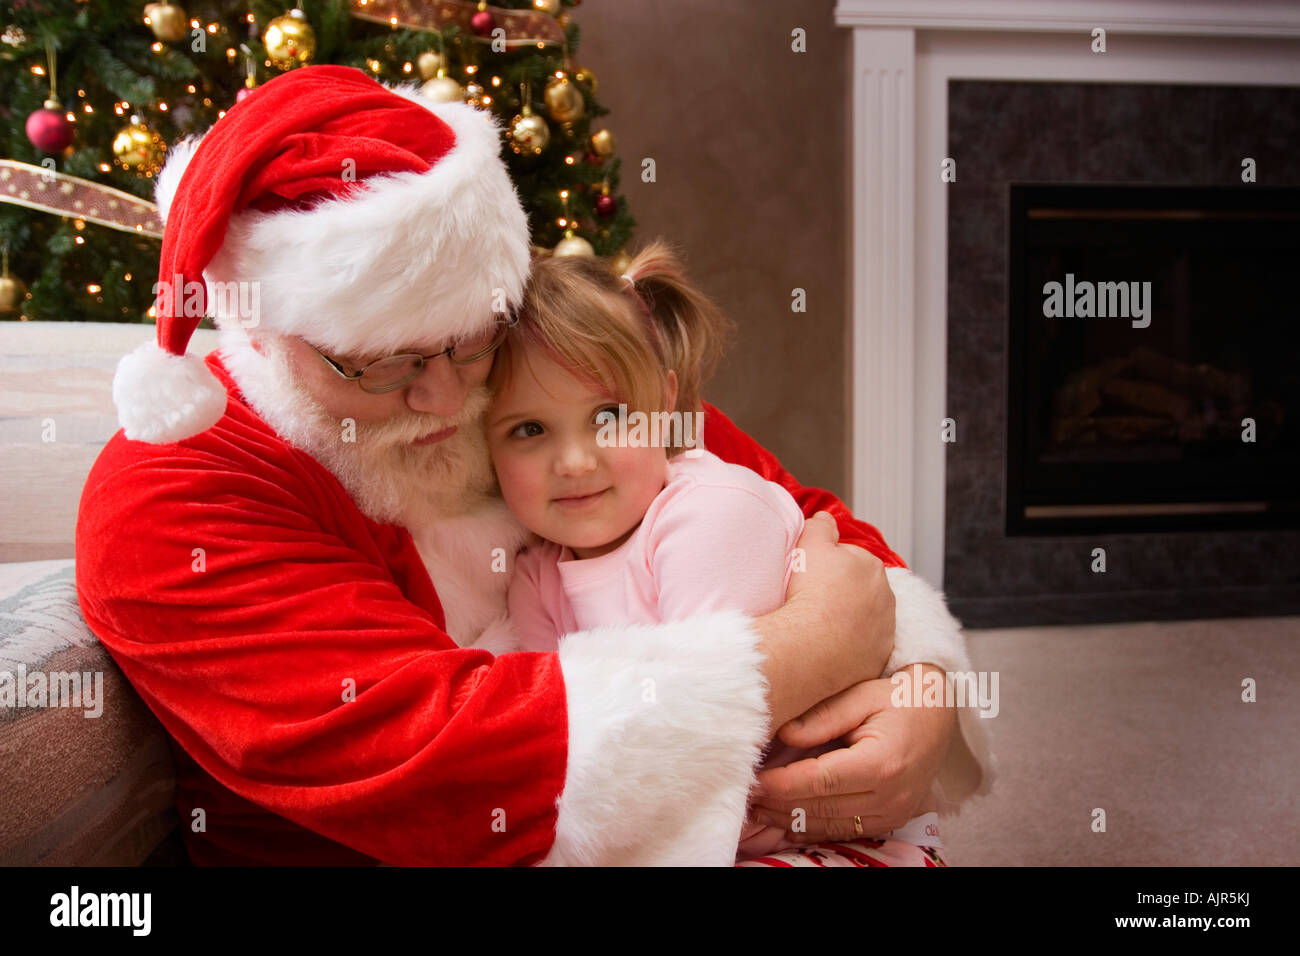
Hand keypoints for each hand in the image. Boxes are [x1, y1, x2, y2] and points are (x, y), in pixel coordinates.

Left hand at [748, 664, 955, 840]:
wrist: (940, 713)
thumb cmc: (898, 698)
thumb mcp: (861, 695)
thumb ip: (823, 717)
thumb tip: (783, 735)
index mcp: (882, 762)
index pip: (820, 781)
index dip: (783, 785)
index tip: (754, 781)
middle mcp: (891, 794)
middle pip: (822, 808)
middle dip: (780, 805)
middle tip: (746, 798)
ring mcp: (894, 811)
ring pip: (831, 825)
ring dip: (792, 821)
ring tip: (759, 811)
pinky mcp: (892, 819)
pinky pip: (846, 831)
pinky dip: (814, 828)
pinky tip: (786, 821)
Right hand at [755, 512, 895, 730]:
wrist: (809, 644)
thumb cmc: (810, 593)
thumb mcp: (809, 544)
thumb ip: (820, 525)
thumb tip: (826, 518)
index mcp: (873, 567)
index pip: (851, 560)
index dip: (828, 566)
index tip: (811, 577)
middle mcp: (886, 599)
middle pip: (859, 591)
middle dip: (841, 593)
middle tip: (813, 600)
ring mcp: (883, 632)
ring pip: (863, 621)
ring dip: (846, 621)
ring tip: (818, 625)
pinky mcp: (875, 660)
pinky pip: (860, 649)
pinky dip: (847, 647)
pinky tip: (826, 646)